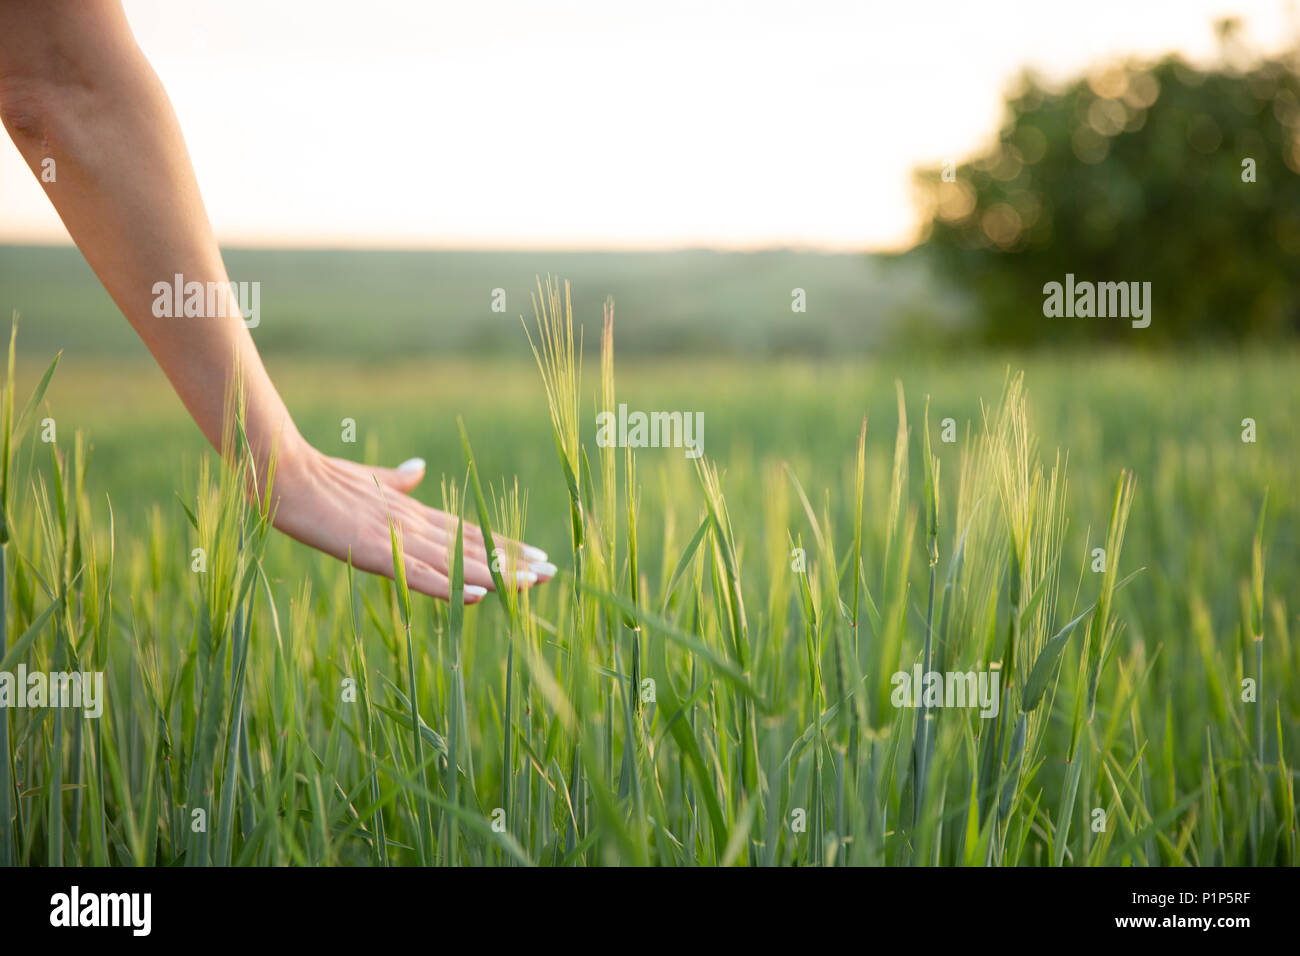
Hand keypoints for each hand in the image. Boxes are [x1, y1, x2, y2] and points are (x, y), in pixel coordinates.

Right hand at [268, 442, 554, 602]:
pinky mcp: (375, 550)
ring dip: (495, 575)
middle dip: (513, 561)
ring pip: (455, 560)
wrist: (284, 473)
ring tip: (532, 585)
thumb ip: (396, 481)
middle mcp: (413, 523)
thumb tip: (419, 469)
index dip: (503, 545)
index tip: (536, 556)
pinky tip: (477, 596)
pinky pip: (418, 573)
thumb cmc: (320, 477)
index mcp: (412, 510)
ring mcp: (396, 537)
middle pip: (473, 545)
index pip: (469, 531)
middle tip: (553, 572)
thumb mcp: (367, 480)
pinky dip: (449, 585)